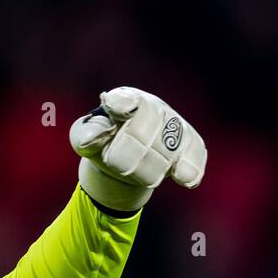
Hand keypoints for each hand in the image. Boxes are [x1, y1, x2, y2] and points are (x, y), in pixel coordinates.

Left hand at [68, 86, 206, 211]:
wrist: (121, 164)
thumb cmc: (101, 145)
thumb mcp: (83, 139)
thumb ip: (84, 135)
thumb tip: (91, 138)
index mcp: (125, 99)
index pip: (127, 100)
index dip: (124, 105)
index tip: (123, 110)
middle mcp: (153, 107)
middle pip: (146, 131)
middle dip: (129, 154)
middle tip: (115, 164)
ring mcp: (173, 124)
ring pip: (167, 149)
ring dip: (149, 170)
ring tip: (134, 174)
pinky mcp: (189, 143)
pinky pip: (194, 153)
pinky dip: (189, 168)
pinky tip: (182, 179)